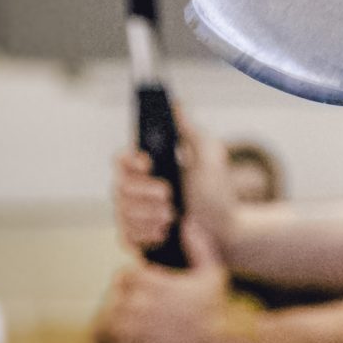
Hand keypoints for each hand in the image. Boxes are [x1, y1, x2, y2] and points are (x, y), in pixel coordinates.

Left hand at [99, 221, 251, 342]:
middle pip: (113, 302)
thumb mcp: (212, 272)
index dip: (133, 282)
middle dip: (126, 305)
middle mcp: (138, 308)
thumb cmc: (217, 309)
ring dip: (122, 328)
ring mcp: (134, 335)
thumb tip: (188, 224)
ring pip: (111, 327)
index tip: (146, 289)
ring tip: (140, 329)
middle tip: (142, 311)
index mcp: (152, 285)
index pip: (123, 277)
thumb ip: (198, 246)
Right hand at [112, 114, 235, 255]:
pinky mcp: (137, 237)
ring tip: (172, 216)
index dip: (130, 161)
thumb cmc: (215, 191)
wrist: (224, 227)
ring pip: (121, 213)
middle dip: (145, 192)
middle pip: (119, 187)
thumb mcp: (208, 157)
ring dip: (148, 214)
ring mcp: (134, 215)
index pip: (120, 159)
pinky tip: (163, 232)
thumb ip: (190, 132)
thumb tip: (176, 105)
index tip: (150, 164)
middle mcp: (136, 190)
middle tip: (169, 196)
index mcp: (148, 167)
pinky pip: (125, 236)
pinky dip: (144, 234)